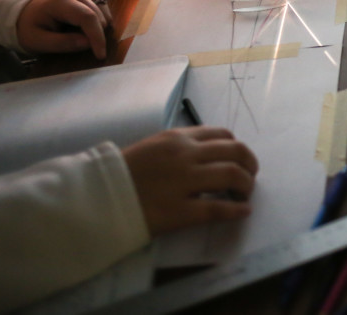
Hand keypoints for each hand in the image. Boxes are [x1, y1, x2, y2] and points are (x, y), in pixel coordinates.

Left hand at [16, 0, 112, 59]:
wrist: (24, 11)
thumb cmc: (29, 28)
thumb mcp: (38, 41)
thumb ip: (62, 43)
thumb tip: (88, 44)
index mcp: (60, 1)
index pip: (87, 17)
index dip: (97, 36)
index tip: (100, 55)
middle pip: (98, 14)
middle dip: (98, 35)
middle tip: (88, 49)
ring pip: (103, 10)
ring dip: (100, 27)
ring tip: (84, 38)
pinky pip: (102, 6)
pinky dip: (101, 20)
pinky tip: (90, 28)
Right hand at [123, 127, 258, 235]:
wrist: (96, 197)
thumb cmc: (123, 173)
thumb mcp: (153, 147)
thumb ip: (181, 147)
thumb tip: (209, 154)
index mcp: (178, 138)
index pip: (222, 135)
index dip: (237, 149)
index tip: (239, 160)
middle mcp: (184, 155)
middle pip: (235, 152)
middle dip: (249, 164)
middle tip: (250, 178)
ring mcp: (182, 182)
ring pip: (231, 175)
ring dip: (246, 185)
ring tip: (244, 194)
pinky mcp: (178, 211)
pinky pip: (217, 208)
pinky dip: (236, 210)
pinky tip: (243, 212)